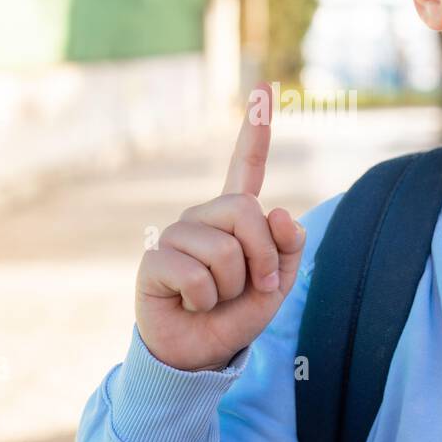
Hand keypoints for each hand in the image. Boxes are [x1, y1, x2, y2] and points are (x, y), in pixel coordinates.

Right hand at [134, 81, 307, 371]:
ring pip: (223, 249)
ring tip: (214, 299)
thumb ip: (288, 250)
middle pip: (245, 210)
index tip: (263, 87)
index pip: (247, 167)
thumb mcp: (276, 286)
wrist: (198, 354)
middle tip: (253, 288)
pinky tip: (190, 304)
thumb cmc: (235, 316)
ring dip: (232, 287)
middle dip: (261, 257)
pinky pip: (196, 275)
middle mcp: (202, 218)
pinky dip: (204, 300)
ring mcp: (175, 235)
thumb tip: (281, 212)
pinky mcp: (154, 259)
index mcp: (234, 218)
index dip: (255, 129)